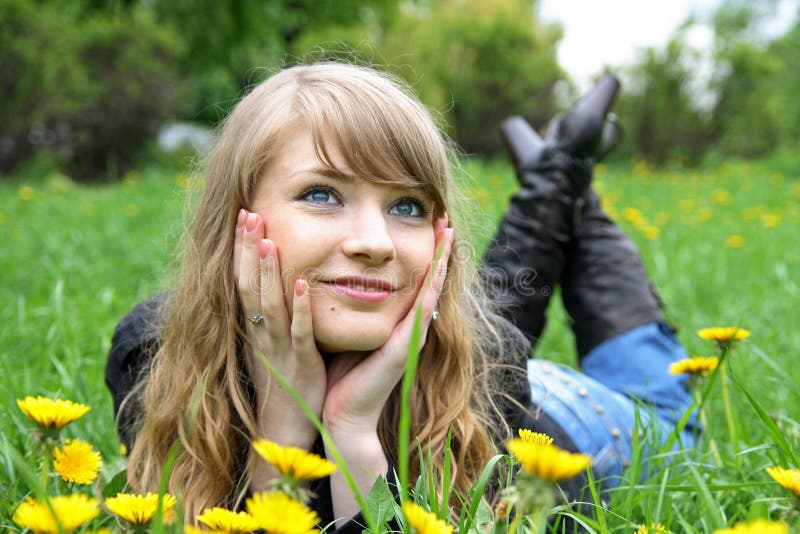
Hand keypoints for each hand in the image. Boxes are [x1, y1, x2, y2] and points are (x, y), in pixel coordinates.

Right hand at [234, 209, 325, 453]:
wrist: (286, 424)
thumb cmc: (283, 378)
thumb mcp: (273, 339)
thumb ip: (274, 309)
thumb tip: (277, 276)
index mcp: (255, 325)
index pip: (243, 279)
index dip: (242, 248)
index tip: (244, 215)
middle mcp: (261, 333)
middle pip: (248, 285)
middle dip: (247, 250)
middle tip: (248, 213)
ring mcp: (278, 348)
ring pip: (268, 305)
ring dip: (266, 272)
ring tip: (267, 240)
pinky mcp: (300, 363)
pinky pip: (299, 332)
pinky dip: (300, 308)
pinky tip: (304, 284)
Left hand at [321, 215, 454, 436]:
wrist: (344, 416)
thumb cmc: (344, 375)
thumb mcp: (352, 332)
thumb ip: (355, 309)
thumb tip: (344, 280)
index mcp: (398, 323)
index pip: (416, 280)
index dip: (425, 252)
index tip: (429, 223)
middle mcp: (411, 328)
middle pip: (431, 280)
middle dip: (440, 248)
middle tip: (447, 217)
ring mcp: (412, 338)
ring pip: (433, 290)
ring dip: (442, 259)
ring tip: (448, 230)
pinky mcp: (405, 348)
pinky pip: (420, 311)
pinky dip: (429, 286)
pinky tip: (433, 263)